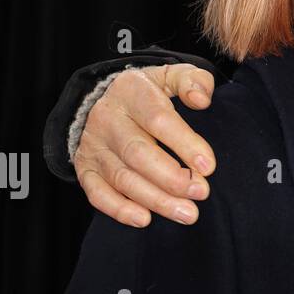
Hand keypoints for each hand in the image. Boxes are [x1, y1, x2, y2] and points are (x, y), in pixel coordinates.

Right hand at [73, 64, 216, 227]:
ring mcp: (94, 145)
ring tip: (187, 213)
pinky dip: (119, 209)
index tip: (208, 166)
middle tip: (201, 193)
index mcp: (132, 92)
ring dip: (155, 200)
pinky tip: (145, 219)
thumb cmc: (151, 91)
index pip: (159, 120)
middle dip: (172, 178)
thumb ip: (193, 80)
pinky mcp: (84, 167)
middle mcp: (108, 119)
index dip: (184, 144)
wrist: (106, 98)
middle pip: (139, 154)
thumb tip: (202, 99)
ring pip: (122, 177)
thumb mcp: (172, 74)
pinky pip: (97, 193)